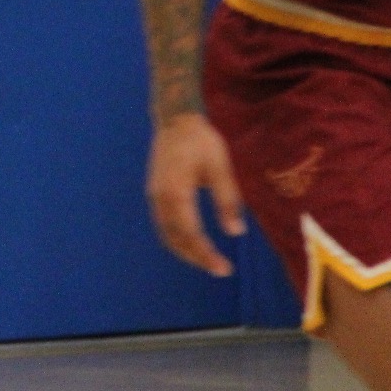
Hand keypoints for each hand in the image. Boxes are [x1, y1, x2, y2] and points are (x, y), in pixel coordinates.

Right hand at [146, 113, 246, 276]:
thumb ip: (226, 200)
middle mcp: (160, 199)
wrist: (175, 121)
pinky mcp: (155, 193)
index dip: (206, 254)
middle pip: (174, 238)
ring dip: (185, 250)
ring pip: (166, 233)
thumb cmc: (201, 142)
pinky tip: (192, 241)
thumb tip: (236, 232)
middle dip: (195, 257)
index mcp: (176, 193)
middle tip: (219, 269)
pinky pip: (164, 224)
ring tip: (206, 260)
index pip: (190, 234)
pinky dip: (177, 238)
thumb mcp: (219, 168)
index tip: (224, 269)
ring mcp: (154, 196)